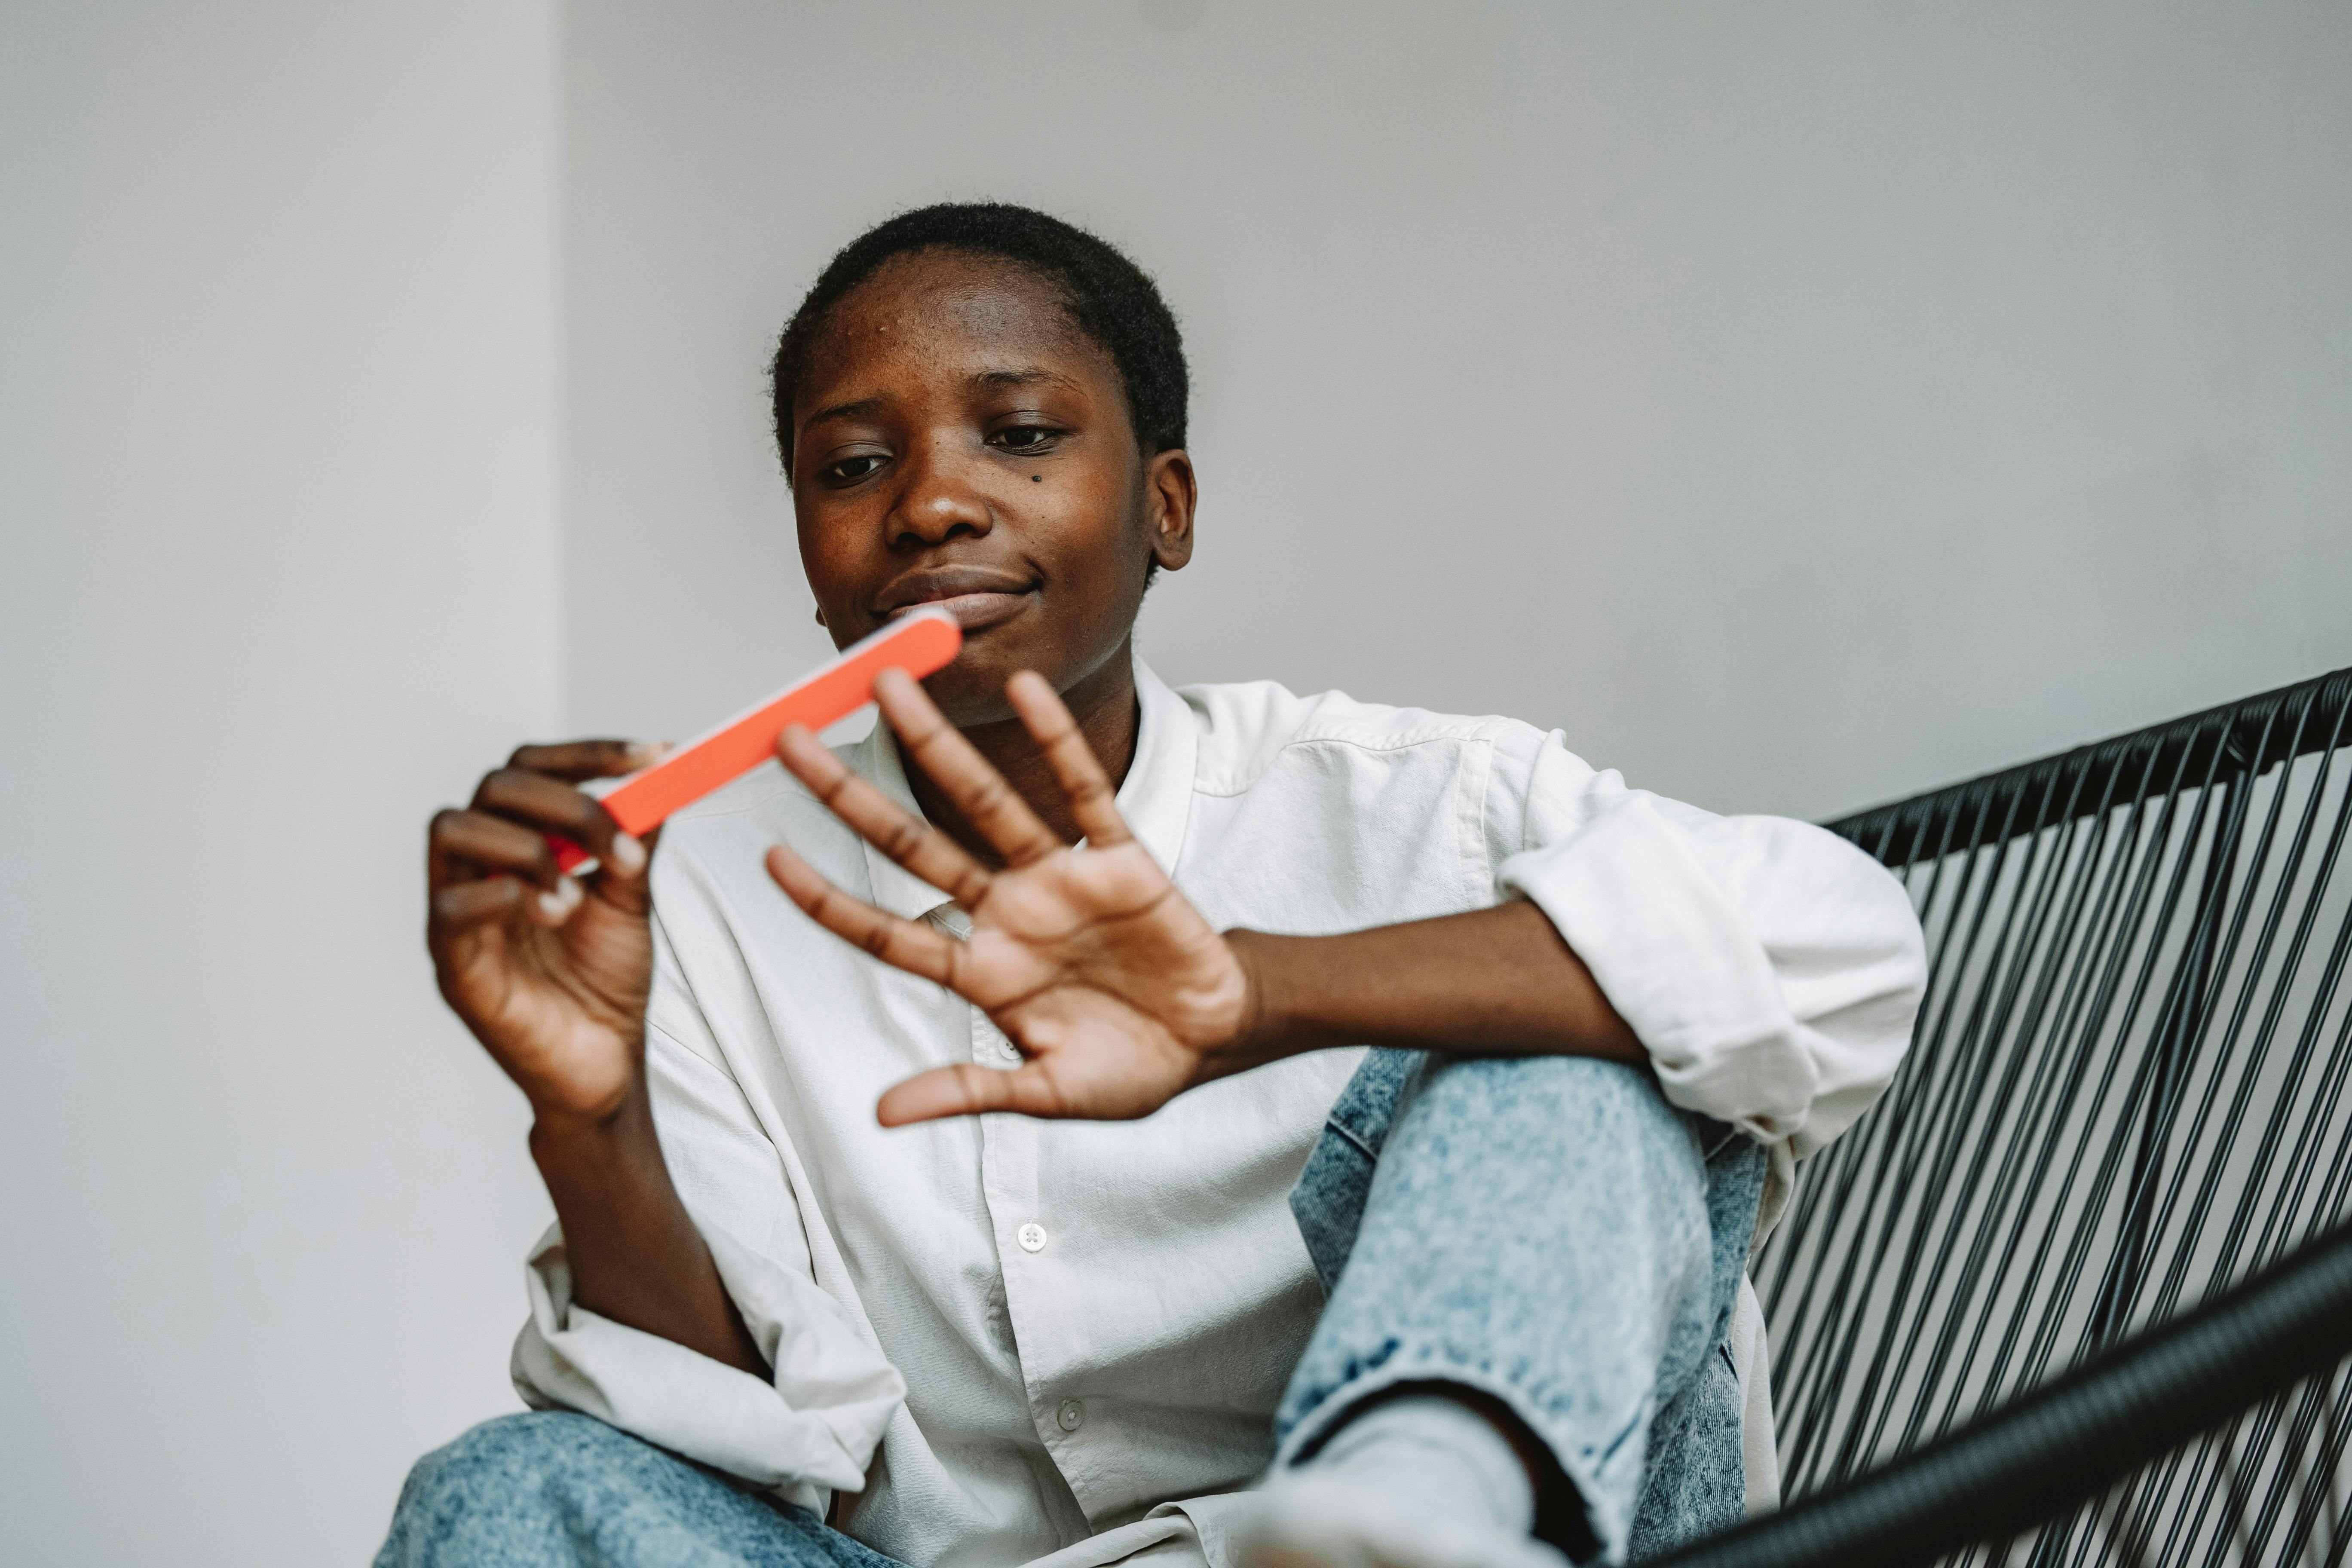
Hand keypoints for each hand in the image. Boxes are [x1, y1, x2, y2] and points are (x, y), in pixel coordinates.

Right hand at [426, 741, 664, 1122]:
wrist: (605, 1063)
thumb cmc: (607, 979)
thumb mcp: (632, 899)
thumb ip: (634, 840)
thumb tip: (661, 773)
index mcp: (521, 839)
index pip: (533, 766)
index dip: (589, 753)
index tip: (655, 755)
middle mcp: (481, 863)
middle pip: (495, 785)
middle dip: (567, 803)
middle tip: (621, 849)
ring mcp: (457, 909)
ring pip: (453, 828)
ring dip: (529, 847)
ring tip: (577, 896)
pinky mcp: (450, 961)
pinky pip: (450, 904)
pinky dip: (505, 894)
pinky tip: (554, 913)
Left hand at [766, 669, 1254, 1123]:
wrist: (1214, 1041)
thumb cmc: (1130, 1068)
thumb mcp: (1047, 1094)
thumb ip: (967, 1092)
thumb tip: (882, 1118)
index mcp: (985, 972)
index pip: (888, 932)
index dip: (830, 901)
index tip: (769, 860)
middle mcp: (1009, 914)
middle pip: (914, 845)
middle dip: (849, 796)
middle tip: (787, 739)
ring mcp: (1060, 880)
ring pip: (984, 801)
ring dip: (935, 744)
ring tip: (887, 683)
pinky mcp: (1121, 860)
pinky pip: (1084, 791)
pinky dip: (1058, 741)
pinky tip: (1027, 691)